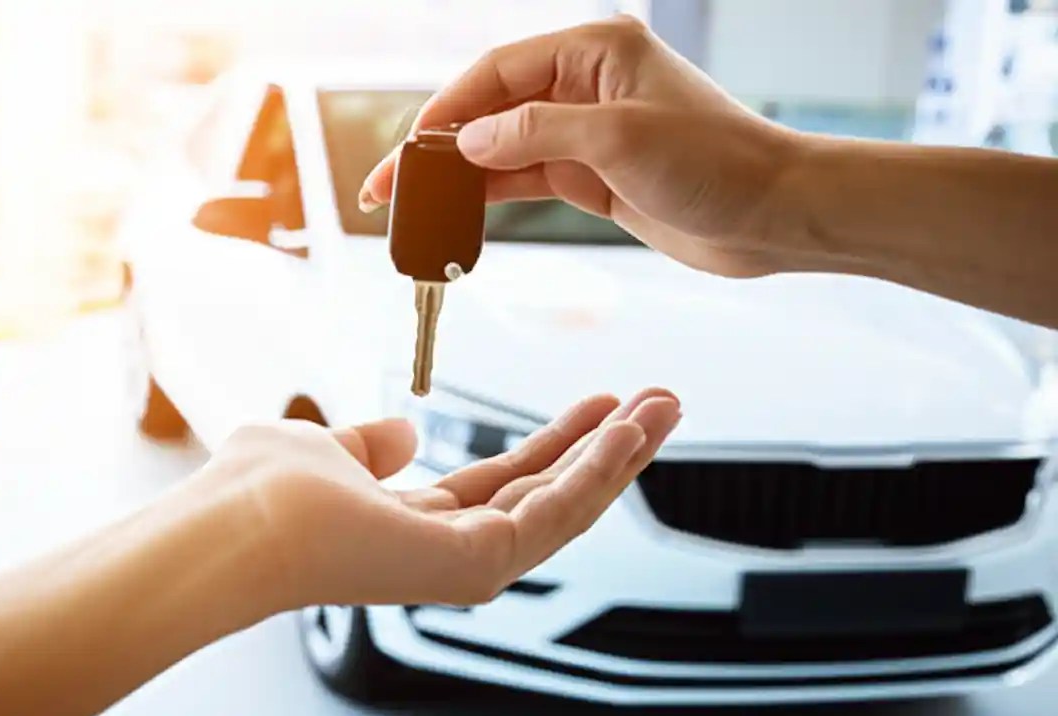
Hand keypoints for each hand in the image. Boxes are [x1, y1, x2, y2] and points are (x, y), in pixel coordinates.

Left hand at [197, 390, 679, 608]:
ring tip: (665, 408)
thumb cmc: (259, 489)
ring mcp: (464, 564)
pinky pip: (552, 514)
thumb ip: (370, 444)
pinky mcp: (476, 567)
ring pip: (563, 506)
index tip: (599, 404)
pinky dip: (595, 472)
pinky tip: (626, 433)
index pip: (504, 481)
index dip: (556, 441)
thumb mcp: (328, 448)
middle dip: (606, 447)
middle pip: (548, 492)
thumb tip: (407, 430)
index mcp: (413, 521)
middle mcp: (446, 548)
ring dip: (618, 456)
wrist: (235, 523)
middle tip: (660, 403)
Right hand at [358, 15, 809, 277]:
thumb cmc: (717, 163)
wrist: (775, 216)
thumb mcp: (619, 140)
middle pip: (490, 108)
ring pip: (503, 148)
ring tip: (411, 209)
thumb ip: (536, 133)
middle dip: (440, 147)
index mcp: (594, 50)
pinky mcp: (593, 173)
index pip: (497, 71)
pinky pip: (526, 179)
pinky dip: (491, 197)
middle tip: (389, 186)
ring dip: (459, 178)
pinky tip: (457, 217)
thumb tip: (470, 141)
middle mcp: (585, 84)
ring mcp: (587, 131)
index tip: (409, 150)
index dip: (447, 110)